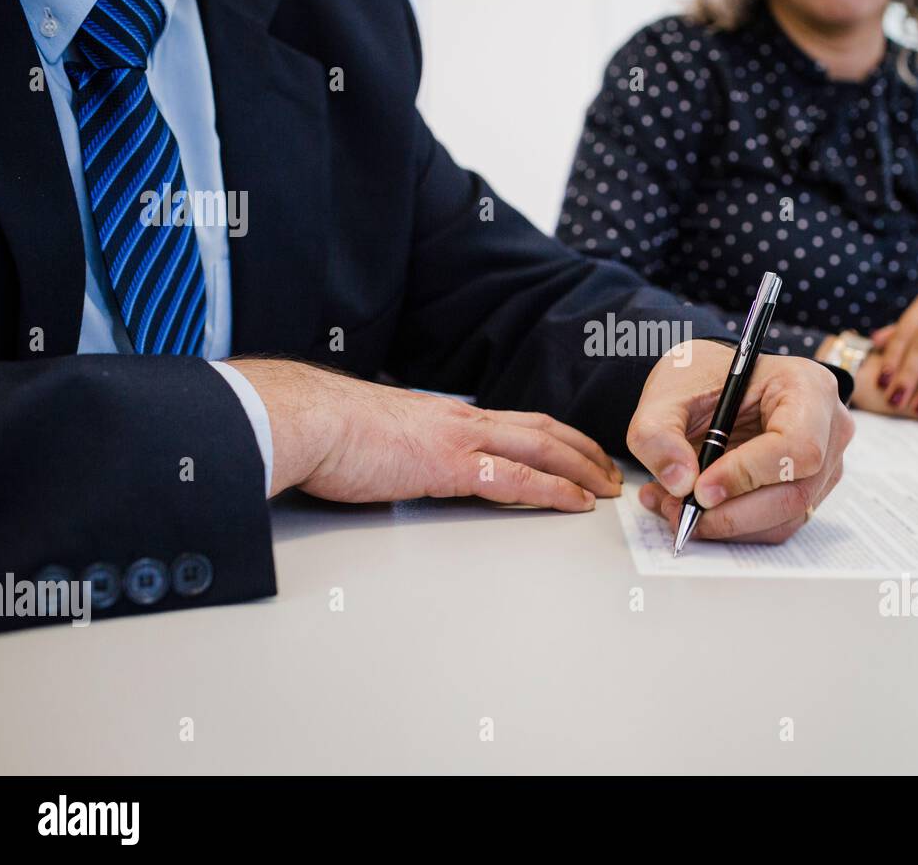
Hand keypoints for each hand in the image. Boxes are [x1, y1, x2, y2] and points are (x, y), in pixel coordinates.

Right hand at [225, 359, 621, 507]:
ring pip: (541, 448)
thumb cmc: (330, 433)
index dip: (555, 436)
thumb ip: (408, 450)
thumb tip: (413, 468)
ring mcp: (461, 439)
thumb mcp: (382, 439)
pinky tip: (575, 501)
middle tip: (611, 472)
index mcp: (447, 415)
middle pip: (542, 430)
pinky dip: (554, 489)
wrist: (306, 422)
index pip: (517, 420)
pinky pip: (517, 478)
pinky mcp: (451, 465)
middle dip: (583, 451)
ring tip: (608, 490)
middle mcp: (463, 420)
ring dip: (582, 469)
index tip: (578, 452)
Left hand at [626, 341, 854, 543]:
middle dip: (730, 513)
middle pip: (794, 493)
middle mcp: (828, 429)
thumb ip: (659, 432)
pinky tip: (689, 506)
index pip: (798, 446)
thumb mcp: (667, 390)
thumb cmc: (703, 377)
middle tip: (677, 511)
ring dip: (724, 524)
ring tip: (672, 506)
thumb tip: (679, 482)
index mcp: (808, 387)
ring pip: (782, 518)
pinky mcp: (806, 493)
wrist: (711, 386)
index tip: (700, 489)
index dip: (749, 475)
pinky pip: (772, 526)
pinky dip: (729, 526)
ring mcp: (823, 466)